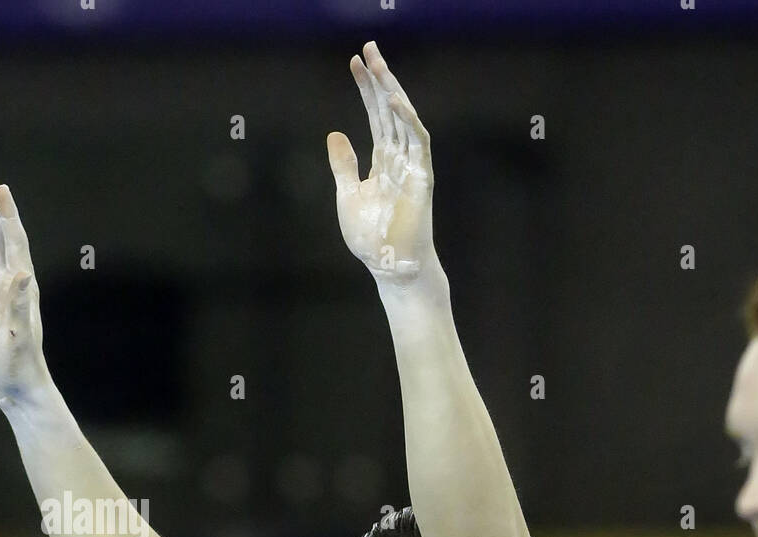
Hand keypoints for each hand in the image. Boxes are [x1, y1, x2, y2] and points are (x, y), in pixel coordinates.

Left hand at [326, 40, 435, 283]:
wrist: (389, 266)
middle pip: (389, 110)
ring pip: (404, 119)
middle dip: (379, 79)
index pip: (375, 117)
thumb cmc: (371, 238)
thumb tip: (336, 133)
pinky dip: (407, 120)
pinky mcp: (422, 177)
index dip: (366, 89)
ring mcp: (412, 166)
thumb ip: (344, 165)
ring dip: (392, 90)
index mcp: (382, 161)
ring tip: (378, 64)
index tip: (354, 63)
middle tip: (368, 48)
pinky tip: (393, 100)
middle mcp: (399, 158)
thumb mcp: (348, 195)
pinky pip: (418, 142)